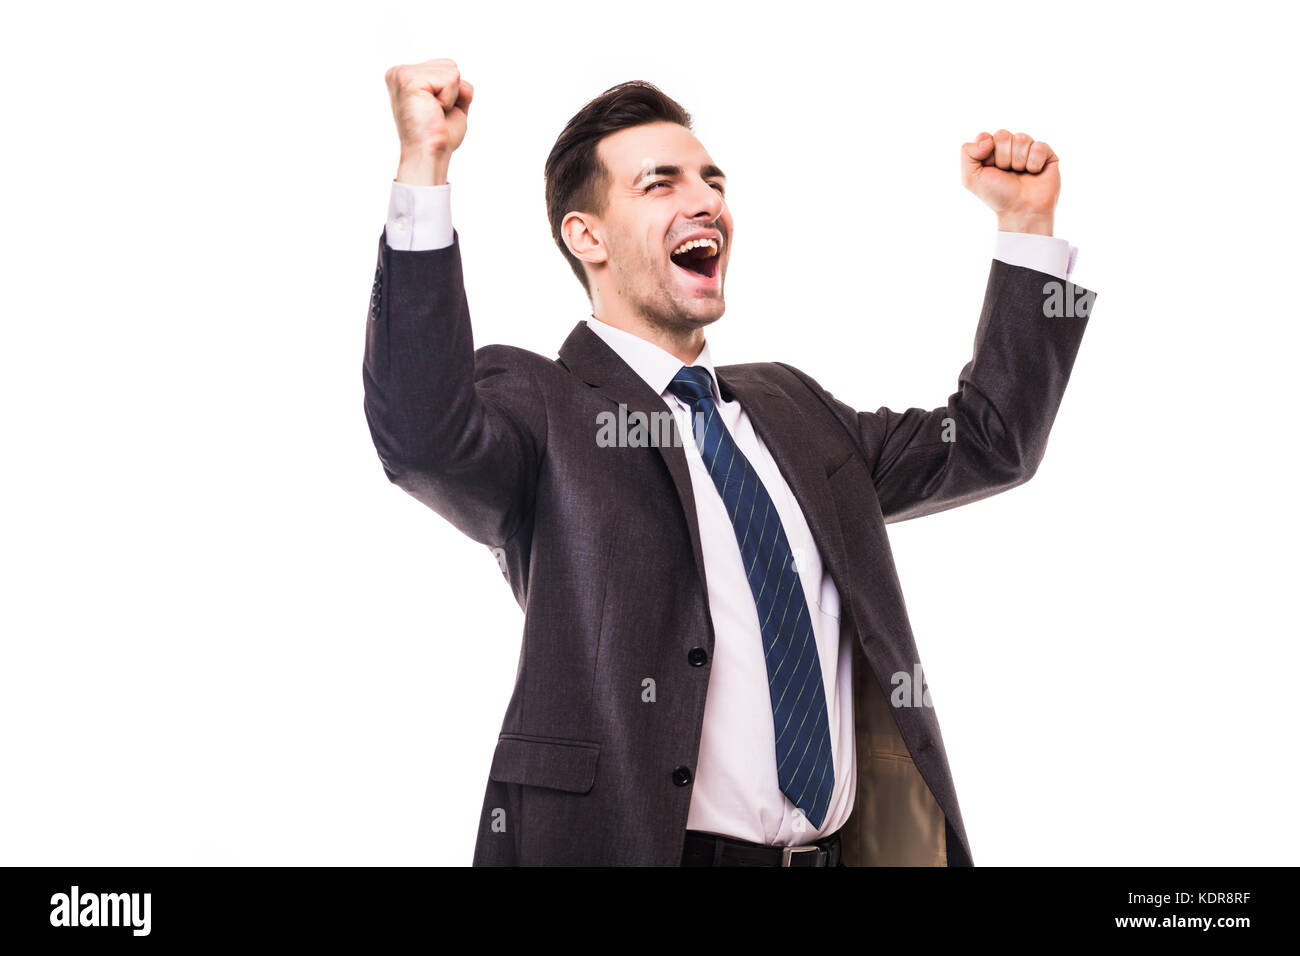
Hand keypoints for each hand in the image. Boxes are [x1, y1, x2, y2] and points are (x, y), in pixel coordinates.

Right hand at [384, 58, 473, 185]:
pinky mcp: (409, 79)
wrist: (430, 153)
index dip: (451, 93)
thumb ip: (457, 86)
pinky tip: (434, 110)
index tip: (435, 111)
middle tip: (436, 113)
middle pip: (450, 65)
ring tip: (434, 112)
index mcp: (406, 76)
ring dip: (451, 96)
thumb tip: (465, 84)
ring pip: (452, 70)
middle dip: (453, 92)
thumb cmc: (439, 135)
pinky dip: (450, 98)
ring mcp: (402, 74)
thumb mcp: (452, 104)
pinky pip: (450, 78)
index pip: (446, 67)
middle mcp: (399, 72)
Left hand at [961, 130, 1058, 235]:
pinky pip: (1039, 147)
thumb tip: (987, 138)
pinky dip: (1034, 163)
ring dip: (1018, 161)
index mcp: (991, 151)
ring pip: (1022, 138)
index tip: (989, 168)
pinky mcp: (1046, 154)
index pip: (985, 136)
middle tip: (1006, 173)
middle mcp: (1010, 148)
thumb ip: (967, 152)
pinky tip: (1034, 173)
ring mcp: (1028, 149)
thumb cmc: (997, 195)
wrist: (1021, 210)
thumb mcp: (970, 178)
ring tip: (1020, 174)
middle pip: (1003, 135)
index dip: (986, 153)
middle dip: (1002, 157)